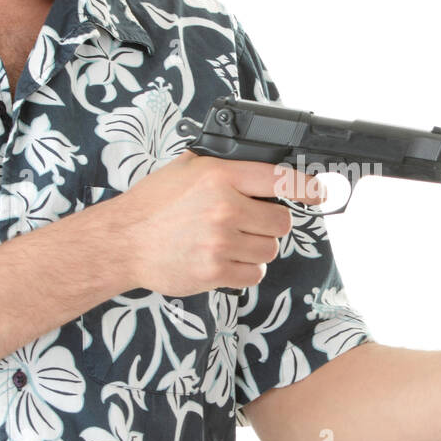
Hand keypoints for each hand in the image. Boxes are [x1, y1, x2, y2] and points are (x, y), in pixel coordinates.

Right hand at [107, 151, 325, 296]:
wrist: (122, 242)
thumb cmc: (153, 205)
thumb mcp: (186, 168)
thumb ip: (224, 166)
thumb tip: (263, 167)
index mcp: (219, 176)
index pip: (279, 180)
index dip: (306, 187)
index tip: (319, 193)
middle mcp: (223, 207)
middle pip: (281, 222)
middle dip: (269, 223)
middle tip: (246, 222)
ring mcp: (220, 242)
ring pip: (270, 249)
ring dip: (256, 248)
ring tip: (228, 241)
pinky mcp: (214, 271)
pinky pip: (254, 273)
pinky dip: (245, 269)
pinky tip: (224, 259)